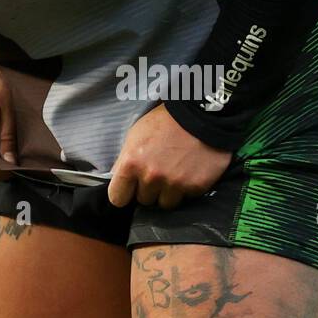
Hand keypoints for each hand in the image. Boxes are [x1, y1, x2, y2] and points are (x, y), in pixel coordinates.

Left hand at [107, 103, 232, 208]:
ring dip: (167, 192)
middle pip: (143, 201)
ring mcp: (174, 184)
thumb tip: (118, 180)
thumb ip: (125, 161)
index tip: (128, 191)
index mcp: (131, 163)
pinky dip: (186, 188)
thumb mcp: (135, 135)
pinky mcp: (194, 187)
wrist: (199, 115)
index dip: (123, 194)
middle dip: (148, 190)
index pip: (117, 198)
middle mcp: (151, 176)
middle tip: (157, 172)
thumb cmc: (164, 122)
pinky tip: (188, 171)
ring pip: (165, 203)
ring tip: (173, 173)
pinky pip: (185, 198)